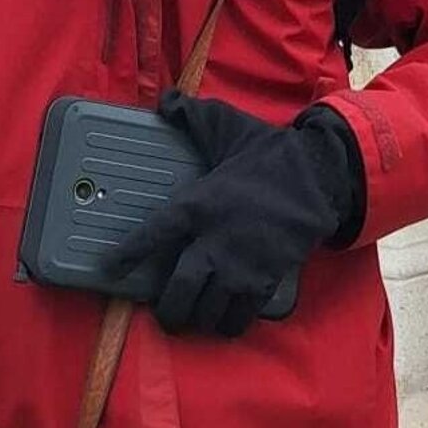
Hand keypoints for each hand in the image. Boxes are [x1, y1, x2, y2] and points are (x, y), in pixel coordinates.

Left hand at [105, 93, 360, 339]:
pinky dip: (228, 324)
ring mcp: (240, 266)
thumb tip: (164, 102)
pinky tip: (224, 319)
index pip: (153, 234)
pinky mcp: (264, 281)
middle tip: (165, 311)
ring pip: (208, 311)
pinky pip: (239, 317)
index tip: (109, 267)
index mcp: (198, 204)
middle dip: (167, 309)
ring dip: (197, 318)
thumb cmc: (267, 153)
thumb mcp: (226, 127)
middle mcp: (214, 242)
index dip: (128, 254)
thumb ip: (191, 115)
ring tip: (194, 316)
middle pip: (179, 291)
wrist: (318, 176)